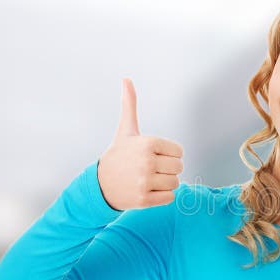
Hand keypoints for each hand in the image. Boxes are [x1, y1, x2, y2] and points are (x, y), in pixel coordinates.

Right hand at [97, 78, 183, 210]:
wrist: (100, 184)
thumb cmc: (119, 154)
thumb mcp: (126, 130)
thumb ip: (130, 105)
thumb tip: (126, 79)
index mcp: (148, 143)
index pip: (179, 151)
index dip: (168, 154)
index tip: (152, 155)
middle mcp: (147, 162)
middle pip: (179, 168)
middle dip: (168, 169)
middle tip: (149, 169)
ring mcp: (145, 182)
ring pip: (176, 183)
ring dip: (165, 183)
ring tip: (148, 179)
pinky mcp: (144, 199)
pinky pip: (170, 197)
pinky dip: (162, 196)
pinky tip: (147, 190)